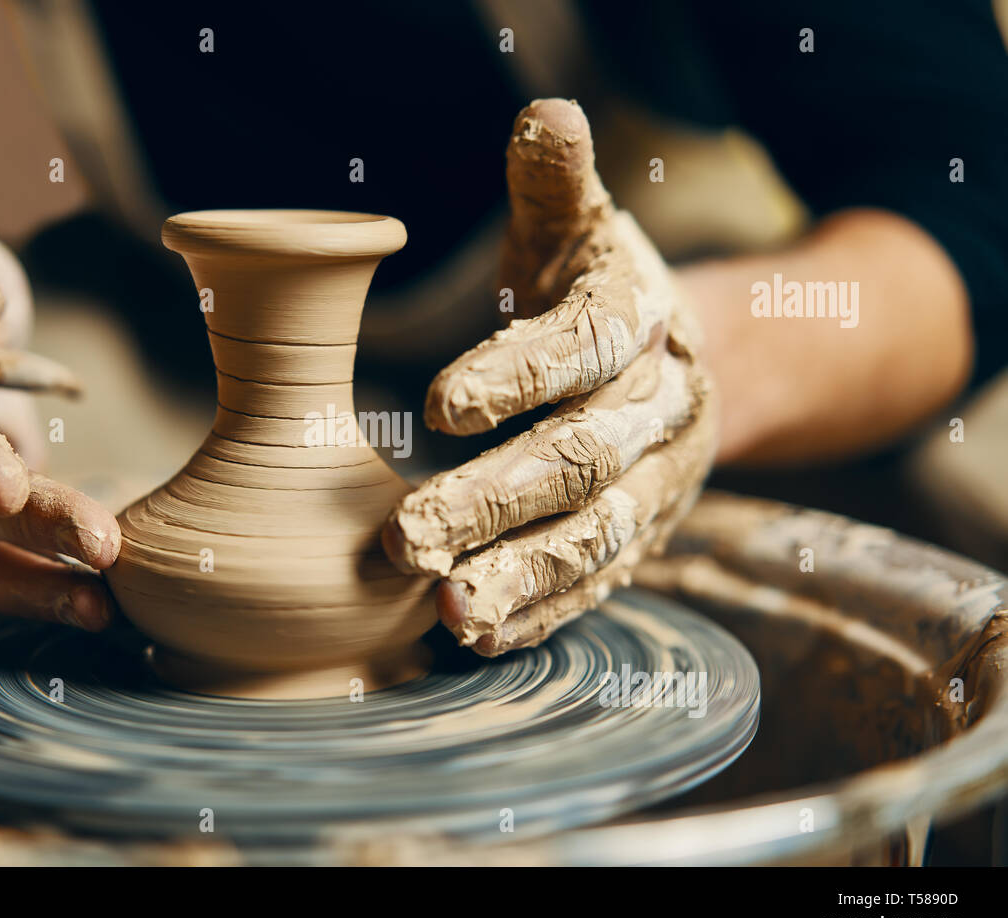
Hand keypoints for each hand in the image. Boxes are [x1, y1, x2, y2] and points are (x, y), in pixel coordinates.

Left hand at [383, 99, 716, 655]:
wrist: (682, 366)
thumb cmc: (595, 293)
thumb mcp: (580, 230)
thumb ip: (556, 184)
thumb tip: (546, 113)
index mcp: (640, 324)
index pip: (585, 349)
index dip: (519, 375)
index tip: (439, 403)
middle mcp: (657, 413)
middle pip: (581, 461)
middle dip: (494, 499)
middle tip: (405, 532)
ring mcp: (654, 487)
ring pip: (594, 539)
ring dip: (519, 574)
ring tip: (446, 605)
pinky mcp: (634, 539)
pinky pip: (591, 584)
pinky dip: (538, 612)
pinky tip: (472, 632)